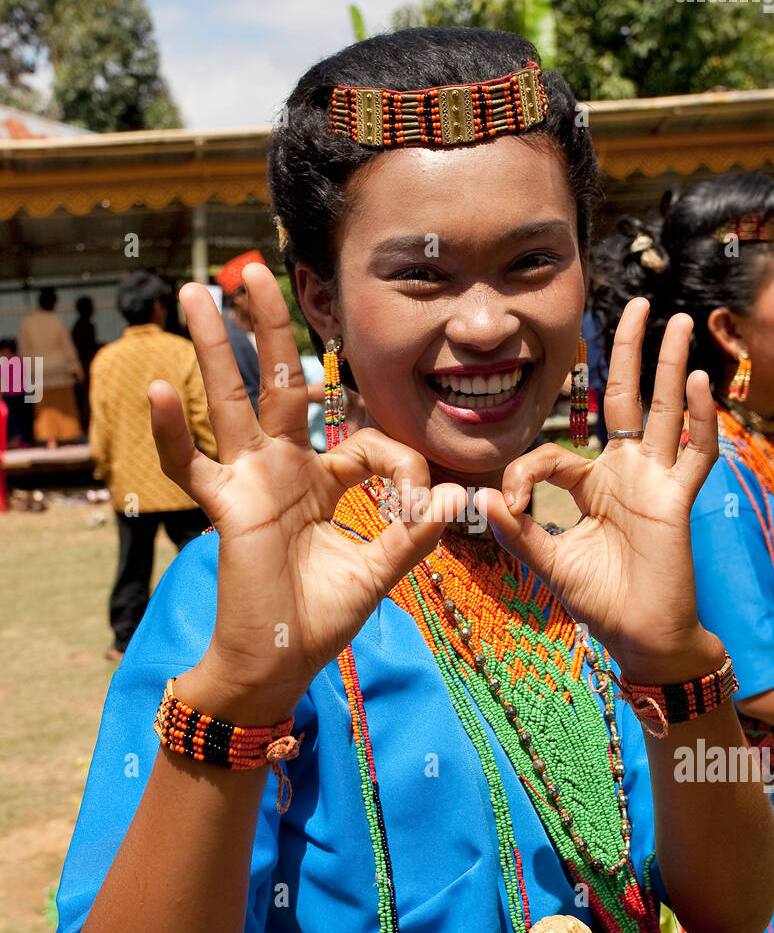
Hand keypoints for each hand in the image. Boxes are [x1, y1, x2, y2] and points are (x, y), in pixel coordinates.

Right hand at [148, 263, 466, 720]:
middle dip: (269, 327)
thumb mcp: (379, 572)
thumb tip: (456, 495)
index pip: (364, 439)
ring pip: (232, 401)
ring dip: (216, 346)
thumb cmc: (322, 617)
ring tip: (196, 292)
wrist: (278, 662)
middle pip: (280, 383)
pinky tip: (159, 387)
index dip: (401, 462)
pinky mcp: (227, 509)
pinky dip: (173, 433)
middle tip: (252, 270)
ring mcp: (250, 483)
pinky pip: (193, 466)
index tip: (422, 505)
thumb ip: (413, 535)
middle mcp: (282, 469)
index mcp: (322, 480)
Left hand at [476, 299, 721, 683]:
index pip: (553, 454)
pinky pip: (694, 454)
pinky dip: (699, 420)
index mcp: (592, 486)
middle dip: (630, 352)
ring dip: (670, 366)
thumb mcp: (549, 563)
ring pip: (666, 412)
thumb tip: (482, 499)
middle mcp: (626, 474)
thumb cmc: (600, 600)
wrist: (641, 638)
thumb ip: (518, 533)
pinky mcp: (677, 501)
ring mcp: (656, 482)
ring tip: (678, 319)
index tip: (508, 506)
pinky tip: (696, 382)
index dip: (524, 473)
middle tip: (637, 303)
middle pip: (627, 399)